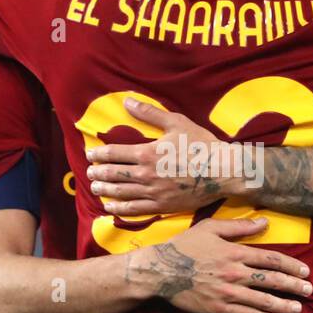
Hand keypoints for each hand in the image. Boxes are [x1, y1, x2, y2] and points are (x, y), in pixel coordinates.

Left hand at [85, 97, 242, 214]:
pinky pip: (135, 210)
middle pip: (113, 175)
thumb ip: (150, 113)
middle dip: (98, 174)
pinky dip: (119, 209)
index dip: (99, 154)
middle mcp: (146, 175)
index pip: (114, 154)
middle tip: (89, 173)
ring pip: (121, 193)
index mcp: (147, 153)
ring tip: (95, 188)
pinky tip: (110, 208)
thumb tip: (126, 102)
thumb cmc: (201, 145)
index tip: (90, 155)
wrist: (223, 171)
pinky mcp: (162, 206)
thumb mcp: (176, 123)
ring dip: (104, 191)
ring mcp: (153, 193)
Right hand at [124, 217, 311, 312]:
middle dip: (294, 286)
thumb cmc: (184, 246)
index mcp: (235, 252)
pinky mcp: (220, 309)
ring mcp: (228, 292)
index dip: (291, 265)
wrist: (160, 271)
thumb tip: (264, 222)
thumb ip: (239, 227)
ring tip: (298, 308)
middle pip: (272, 280)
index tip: (305, 271)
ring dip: (284, 305)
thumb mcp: (210, 228)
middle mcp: (236, 272)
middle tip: (309, 290)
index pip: (271, 259)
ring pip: (264, 300)